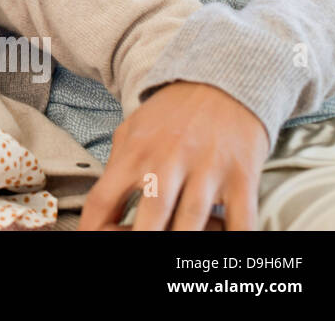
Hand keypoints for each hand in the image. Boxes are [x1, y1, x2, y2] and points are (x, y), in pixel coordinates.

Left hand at [79, 81, 268, 229]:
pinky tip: (221, 245)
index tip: (93, 242)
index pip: (103, 201)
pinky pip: (240, 222)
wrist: (222, 82)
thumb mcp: (133, 129)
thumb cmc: (173, 113)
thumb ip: (117, 165)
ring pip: (191, 226)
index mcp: (135, 153)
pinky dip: (233, 239)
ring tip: (176, 252)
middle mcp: (168, 163)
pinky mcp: (241, 177)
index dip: (93, 230)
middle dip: (141, 242)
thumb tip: (103, 207)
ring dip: (183, 244)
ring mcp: (206, 171)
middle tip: (140, 247)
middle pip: (149, 223)